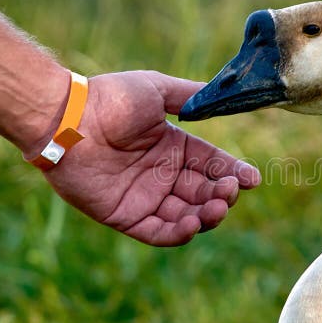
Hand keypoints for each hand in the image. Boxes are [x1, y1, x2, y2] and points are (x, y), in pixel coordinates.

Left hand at [42, 70, 259, 245]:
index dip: (234, 173)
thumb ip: (189, 97)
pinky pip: (158, 232)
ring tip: (216, 208)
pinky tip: (192, 224)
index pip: (213, 165)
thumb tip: (223, 96)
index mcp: (175, 147)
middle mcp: (164, 175)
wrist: (68, 118)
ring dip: (206, 215)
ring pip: (187, 215)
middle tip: (230, 193)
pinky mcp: (126, 217)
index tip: (253, 179)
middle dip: (223, 195)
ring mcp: (146, 197)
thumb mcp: (156, 89)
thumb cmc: (111, 100)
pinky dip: (178, 233)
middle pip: (204, 192)